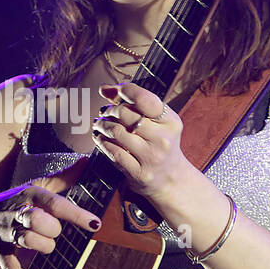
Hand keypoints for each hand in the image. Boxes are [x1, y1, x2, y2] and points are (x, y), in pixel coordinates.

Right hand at [0, 184, 100, 268]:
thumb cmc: (10, 204)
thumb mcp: (32, 188)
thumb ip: (60, 179)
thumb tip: (85, 161)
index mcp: (28, 196)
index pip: (55, 204)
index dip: (76, 215)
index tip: (95, 224)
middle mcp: (17, 212)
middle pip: (40, 221)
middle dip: (53, 230)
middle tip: (52, 231)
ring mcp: (5, 233)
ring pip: (29, 242)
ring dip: (44, 247)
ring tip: (44, 245)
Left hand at [91, 82, 190, 203]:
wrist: (171, 179)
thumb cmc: (159, 143)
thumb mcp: (156, 122)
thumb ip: (133, 102)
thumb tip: (104, 89)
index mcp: (171, 121)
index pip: (144, 99)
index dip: (125, 91)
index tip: (116, 92)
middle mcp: (163, 139)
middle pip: (126, 114)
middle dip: (110, 110)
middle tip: (104, 112)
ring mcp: (151, 157)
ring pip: (117, 132)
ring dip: (102, 125)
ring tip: (99, 124)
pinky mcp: (139, 173)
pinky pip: (113, 152)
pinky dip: (102, 142)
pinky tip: (100, 138)